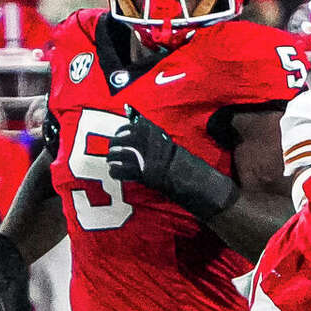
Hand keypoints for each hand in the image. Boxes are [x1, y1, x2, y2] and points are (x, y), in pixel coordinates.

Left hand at [107, 108, 237, 217]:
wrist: (198, 183)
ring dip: (113, 158)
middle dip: (114, 144)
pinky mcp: (145, 174)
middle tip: (112, 150)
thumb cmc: (190, 168)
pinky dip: (116, 172)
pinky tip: (115, 174)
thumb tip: (143, 137)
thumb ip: (159, 142)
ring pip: (120, 154)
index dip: (123, 130)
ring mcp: (149, 159)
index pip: (135, 126)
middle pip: (124, 139)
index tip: (119, 134)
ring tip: (111, 162)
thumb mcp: (175, 149)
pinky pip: (123, 170)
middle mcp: (153, 144)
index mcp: (160, 136)